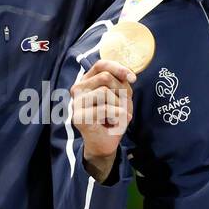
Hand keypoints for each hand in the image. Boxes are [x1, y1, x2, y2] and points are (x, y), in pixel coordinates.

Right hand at [70, 59, 135, 179]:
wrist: (105, 143)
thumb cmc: (112, 117)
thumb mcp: (121, 96)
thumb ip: (122, 82)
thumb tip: (129, 76)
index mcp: (87, 81)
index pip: (101, 64)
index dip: (118, 68)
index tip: (132, 79)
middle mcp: (78, 89)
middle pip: (105, 77)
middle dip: (120, 91)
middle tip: (124, 106)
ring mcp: (76, 103)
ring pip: (104, 91)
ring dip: (119, 105)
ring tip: (118, 115)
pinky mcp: (78, 117)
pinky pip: (104, 108)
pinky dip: (116, 115)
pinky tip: (114, 121)